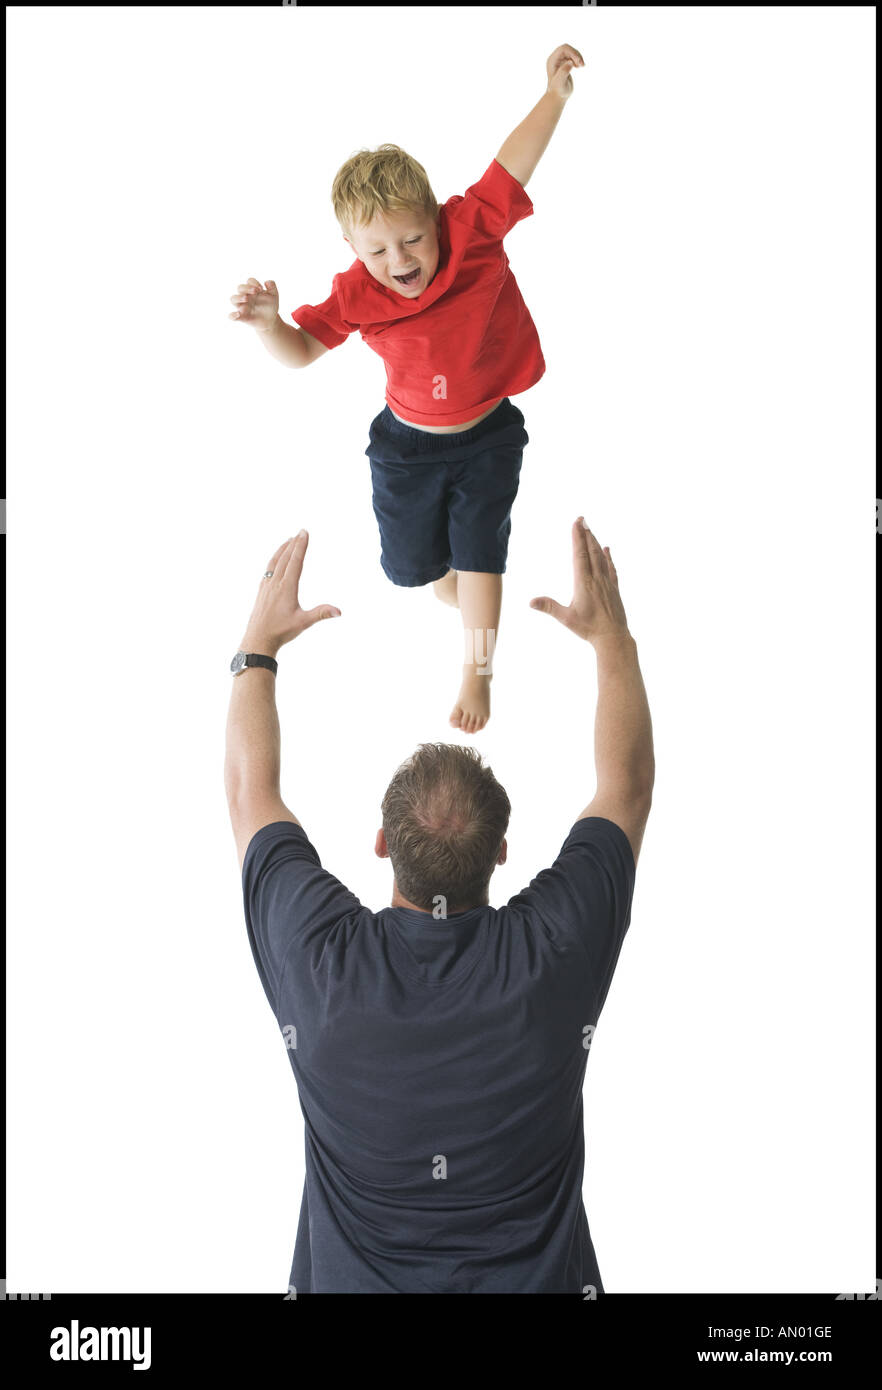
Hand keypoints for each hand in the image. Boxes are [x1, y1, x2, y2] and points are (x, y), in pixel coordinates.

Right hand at [229, 277, 279, 330]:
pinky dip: (232, 315)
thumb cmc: (270, 306)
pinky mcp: (241, 317)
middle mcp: (245, 296)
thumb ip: (272, 287)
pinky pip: (231, 316)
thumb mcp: (274, 296)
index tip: (261, 289)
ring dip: (238, 297)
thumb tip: (267, 282)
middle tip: (255, 291)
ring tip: (246, 299)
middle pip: (240, 288)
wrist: (271, 320)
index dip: (254, 283)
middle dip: (246, 288)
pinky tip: (238, 314)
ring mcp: (242, 306)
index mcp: (252, 289)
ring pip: (233, 299)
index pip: (249, 281)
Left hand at [240, 531, 340, 655]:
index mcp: (286, 588)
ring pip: (274, 562)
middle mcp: (275, 583)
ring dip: (282, 549)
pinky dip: (274, 560)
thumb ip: (321, 613)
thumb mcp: (303, 622)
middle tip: (301, 531)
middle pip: (285, 558)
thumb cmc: (280, 632)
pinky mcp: (261, 591)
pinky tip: (276, 561)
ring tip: (289, 540)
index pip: (295, 561)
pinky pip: (268, 569)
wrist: (258, 639)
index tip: (304, 533)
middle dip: (294, 544)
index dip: (301, 546)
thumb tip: (339, 611)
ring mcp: (266, 586)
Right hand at [531, 518, 628, 644]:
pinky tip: (607, 549)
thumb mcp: (566, 618)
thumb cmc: (589, 629)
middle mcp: (596, 579)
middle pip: (590, 551)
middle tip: (582, 519)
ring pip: (601, 557)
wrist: (613, 637)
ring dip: (595, 542)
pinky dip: (608, 557)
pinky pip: (611, 568)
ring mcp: (606, 583)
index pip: (579, 555)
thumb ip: (549, 607)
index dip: (577, 537)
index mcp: (583, 583)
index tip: (576, 523)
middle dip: (586, 534)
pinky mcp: (613, 589)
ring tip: (591, 530)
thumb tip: (531, 601)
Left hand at [546, 44, 583, 99]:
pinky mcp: (564, 63)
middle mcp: (554, 58)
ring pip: (571, 51)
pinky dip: (577, 59)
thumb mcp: (560, 82)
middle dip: (576, 55)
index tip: (579, 63)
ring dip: (578, 57)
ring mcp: (559, 60)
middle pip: (567, 48)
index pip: (563, 49)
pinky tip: (579, 66)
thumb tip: (570, 62)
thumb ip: (564, 71)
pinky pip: (572, 56)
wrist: (557, 97)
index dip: (573, 53)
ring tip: (582, 66)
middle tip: (582, 65)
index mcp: (552, 60)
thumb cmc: (558, 91)